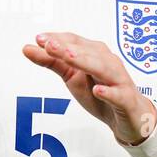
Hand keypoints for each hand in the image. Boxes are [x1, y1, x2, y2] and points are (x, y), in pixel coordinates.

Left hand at [21, 31, 156, 144]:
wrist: (128, 118)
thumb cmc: (101, 91)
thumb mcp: (72, 77)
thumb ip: (52, 62)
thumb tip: (28, 47)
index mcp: (94, 54)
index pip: (75, 42)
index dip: (58, 40)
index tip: (39, 39)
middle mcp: (108, 63)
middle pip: (88, 52)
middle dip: (68, 48)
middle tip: (49, 44)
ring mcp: (119, 81)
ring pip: (103, 68)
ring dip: (86, 61)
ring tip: (68, 57)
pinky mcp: (127, 100)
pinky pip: (118, 95)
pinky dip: (109, 92)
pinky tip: (97, 90)